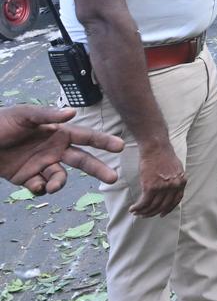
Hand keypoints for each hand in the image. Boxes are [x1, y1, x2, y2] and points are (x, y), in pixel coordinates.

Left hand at [0, 106, 123, 194]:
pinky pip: (40, 186)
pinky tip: (32, 184)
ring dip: (59, 183)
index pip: (86, 137)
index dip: (103, 141)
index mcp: (57, 133)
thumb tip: (73, 112)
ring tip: (53, 185)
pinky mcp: (27, 178)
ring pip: (60, 177)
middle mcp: (53, 149)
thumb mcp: (23, 115)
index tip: (120, 146)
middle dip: (98, 168)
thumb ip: (48, 114)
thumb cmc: (0, 124)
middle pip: (82, 160)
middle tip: (113, 178)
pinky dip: (39, 188)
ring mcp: (41, 164)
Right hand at [128, 143, 186, 216]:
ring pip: (152, 206)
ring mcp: (163, 187)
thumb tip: (170, 188)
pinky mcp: (151, 187)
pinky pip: (144, 202)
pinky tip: (133, 209)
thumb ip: (174, 179)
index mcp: (182, 182)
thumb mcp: (176, 168)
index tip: (162, 214)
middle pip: (163, 205)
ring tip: (137, 213)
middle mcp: (174, 186)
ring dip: (143, 212)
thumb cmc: (163, 154)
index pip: (176, 201)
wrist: (155, 147)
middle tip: (145, 215)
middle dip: (153, 212)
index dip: (168, 209)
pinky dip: (138, 207)